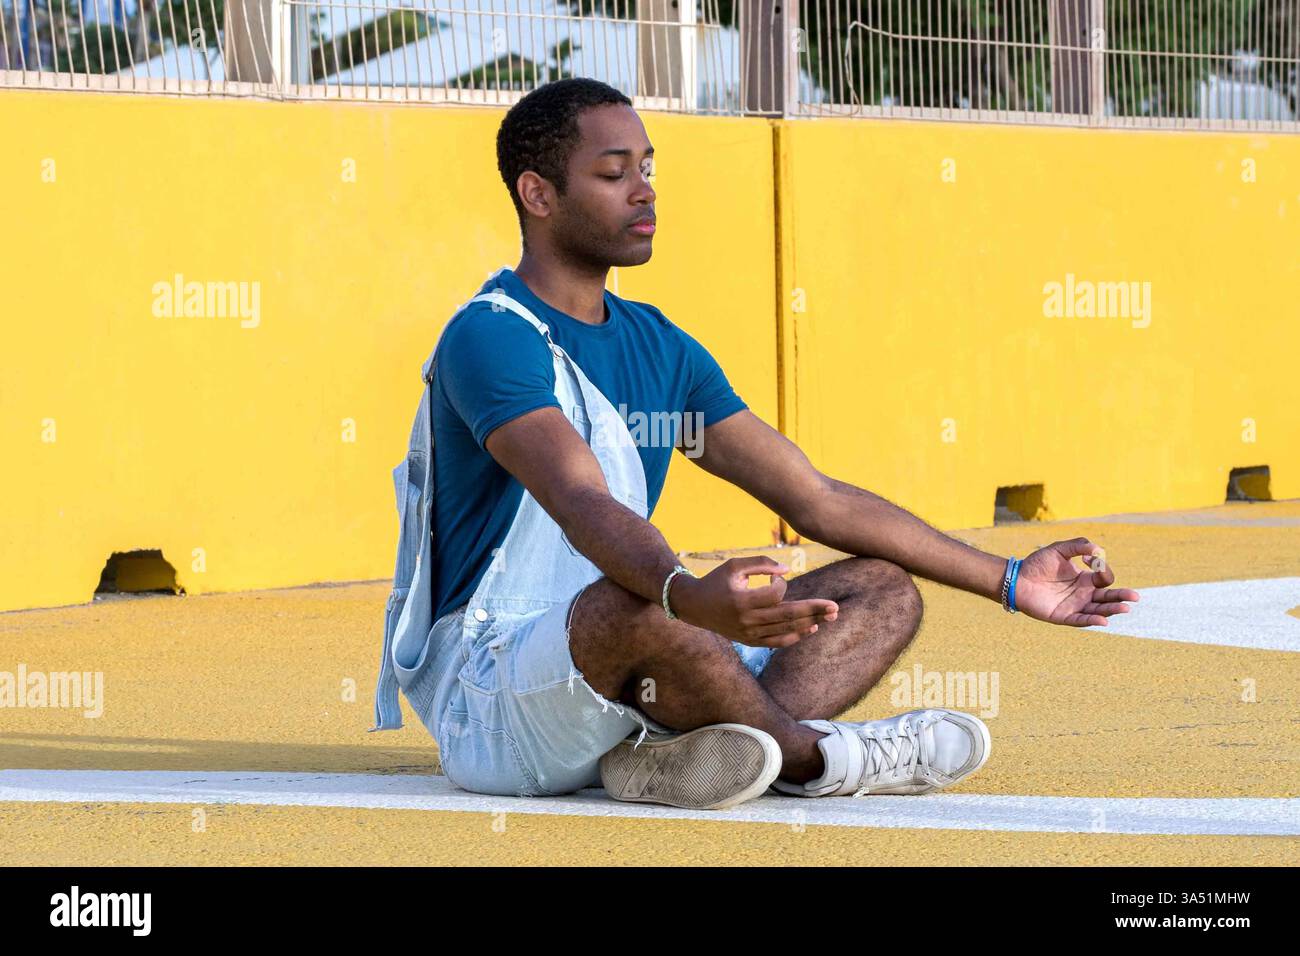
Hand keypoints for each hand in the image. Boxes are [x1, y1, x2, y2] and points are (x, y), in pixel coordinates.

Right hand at [670, 556, 838, 647]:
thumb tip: (787, 570)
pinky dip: (794, 636)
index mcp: (741, 600)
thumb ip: (761, 562)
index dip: (781, 583)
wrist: (694, 606)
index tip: (775, 577)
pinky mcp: (749, 641)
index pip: (774, 594)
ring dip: (809, 622)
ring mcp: (748, 634)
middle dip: (814, 610)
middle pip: (787, 615)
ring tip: (829, 616)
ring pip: (785, 629)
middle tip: (835, 607)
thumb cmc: (716, 581)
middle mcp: (746, 620)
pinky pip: (777, 642)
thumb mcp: (735, 565)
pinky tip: (811, 628)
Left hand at [1012, 537, 1138, 626]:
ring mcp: (1075, 606)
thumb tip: (1097, 550)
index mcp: (1085, 579)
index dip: (1102, 568)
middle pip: (1108, 597)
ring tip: (1125, 608)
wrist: (1016, 578)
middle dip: (1122, 597)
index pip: (1105, 578)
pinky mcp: (1064, 616)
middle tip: (1135, 597)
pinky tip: (1103, 621)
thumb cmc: (1037, 564)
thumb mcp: (1059, 549)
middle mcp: (1084, 594)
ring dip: (1112, 610)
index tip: (1087, 558)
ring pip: (1099, 610)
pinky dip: (1092, 621)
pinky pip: (1081, 620)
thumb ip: (1078, 545)